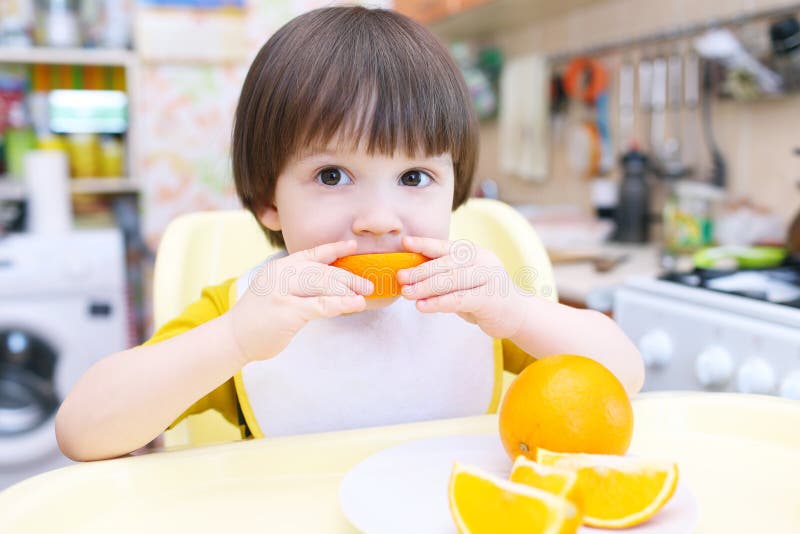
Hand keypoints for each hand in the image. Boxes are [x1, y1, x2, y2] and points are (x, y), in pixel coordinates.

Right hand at [228, 240, 373, 362]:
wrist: (233, 337)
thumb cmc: (258, 317)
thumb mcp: (275, 291)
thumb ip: (297, 284)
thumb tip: (330, 285)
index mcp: (279, 267)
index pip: (311, 254)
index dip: (334, 249)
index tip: (352, 246)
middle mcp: (281, 274)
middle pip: (322, 270)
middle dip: (347, 277)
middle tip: (367, 284)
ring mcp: (282, 291)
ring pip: (323, 284)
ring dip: (347, 289)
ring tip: (365, 294)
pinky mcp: (287, 310)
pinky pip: (320, 305)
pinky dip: (341, 304)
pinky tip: (355, 305)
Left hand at [397, 236, 527, 338]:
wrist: (518, 314)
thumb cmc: (484, 296)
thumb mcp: (465, 281)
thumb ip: (445, 276)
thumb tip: (410, 278)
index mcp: (474, 253)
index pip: (446, 246)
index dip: (425, 244)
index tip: (405, 242)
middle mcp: (483, 261)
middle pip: (446, 263)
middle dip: (420, 270)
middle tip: (400, 277)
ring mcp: (488, 278)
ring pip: (451, 280)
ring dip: (425, 287)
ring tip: (407, 293)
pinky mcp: (490, 298)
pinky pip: (459, 299)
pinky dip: (438, 303)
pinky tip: (422, 306)